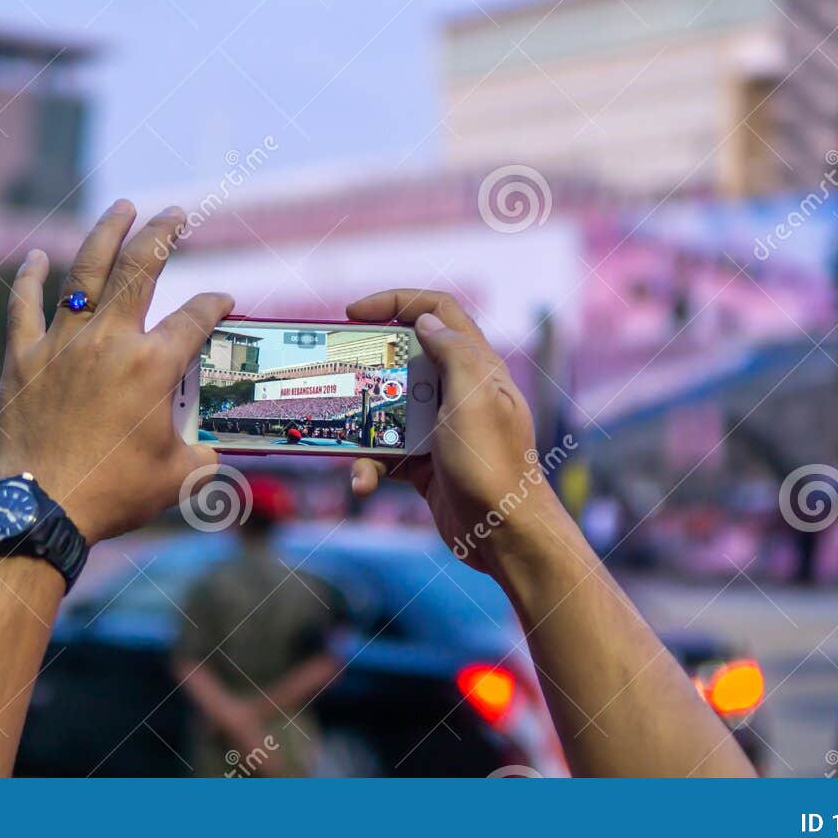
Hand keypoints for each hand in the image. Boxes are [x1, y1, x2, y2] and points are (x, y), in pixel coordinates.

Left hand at [0, 200, 233, 541]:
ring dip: (106, 234)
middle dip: (163, 233)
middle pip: (141, 268)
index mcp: (153, 365)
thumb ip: (203, 456)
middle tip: (175, 214)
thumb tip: (217, 453)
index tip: (224, 302)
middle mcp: (109, 341)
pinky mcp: (22, 358)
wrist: (41, 510)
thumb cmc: (114, 495)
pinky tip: (35, 257)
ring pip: (85, 271)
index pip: (196, 316)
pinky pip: (24, 307)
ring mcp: (61, 344)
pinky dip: (30, 279)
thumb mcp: (178, 477)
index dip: (215, 303)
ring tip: (122, 208)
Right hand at [346, 290, 572, 575]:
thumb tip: (425, 321)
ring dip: (360, 427)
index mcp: (476, 367)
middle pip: (403, 359)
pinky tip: (363, 483)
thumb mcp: (475, 398)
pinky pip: (386, 454)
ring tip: (340, 440)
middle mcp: (458, 392)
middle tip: (334, 372)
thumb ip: (453, 352)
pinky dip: (369, 467)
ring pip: (386, 411)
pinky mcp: (425, 463)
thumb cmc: (493, 464)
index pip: (438, 312)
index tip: (354, 314)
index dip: (397, 301)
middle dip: (365, 366)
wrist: (504, 535)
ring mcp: (440, 429)